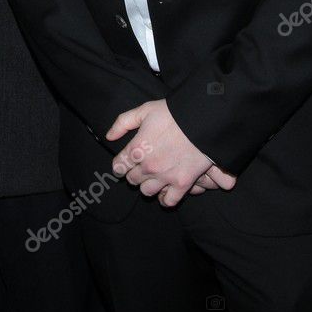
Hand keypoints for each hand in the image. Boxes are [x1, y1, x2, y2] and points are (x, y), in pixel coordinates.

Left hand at [106, 99, 236, 206]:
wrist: (201, 120)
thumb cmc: (172, 113)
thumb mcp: (144, 110)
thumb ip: (123, 123)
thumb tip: (110, 137)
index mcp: (137, 148)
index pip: (119, 166)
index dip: (120, 165)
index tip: (125, 163)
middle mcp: (148, 166)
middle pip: (132, 179)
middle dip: (134, 173)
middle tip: (142, 167)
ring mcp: (165, 177)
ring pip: (146, 191)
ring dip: (147, 185)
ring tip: (153, 178)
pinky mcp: (182, 184)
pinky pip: (168, 201)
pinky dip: (165, 198)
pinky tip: (164, 192)